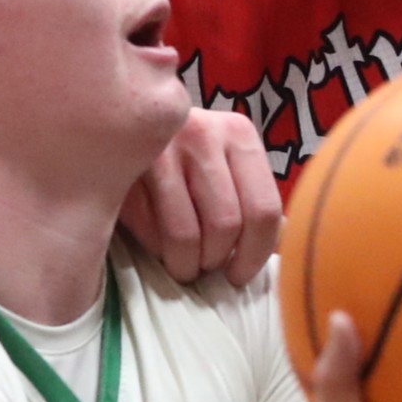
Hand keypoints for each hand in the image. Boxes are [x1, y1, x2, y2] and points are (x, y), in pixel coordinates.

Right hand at [119, 108, 280, 284]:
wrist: (115, 125)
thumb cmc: (183, 158)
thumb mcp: (224, 165)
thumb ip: (252, 198)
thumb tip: (285, 247)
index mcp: (239, 134)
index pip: (264, 210)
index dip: (254, 255)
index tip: (238, 276)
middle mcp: (203, 133)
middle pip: (225, 226)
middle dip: (215, 260)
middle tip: (204, 266)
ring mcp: (161, 148)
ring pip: (186, 236)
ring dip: (186, 264)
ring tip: (183, 263)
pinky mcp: (126, 169)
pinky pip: (150, 232)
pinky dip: (156, 249)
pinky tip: (156, 242)